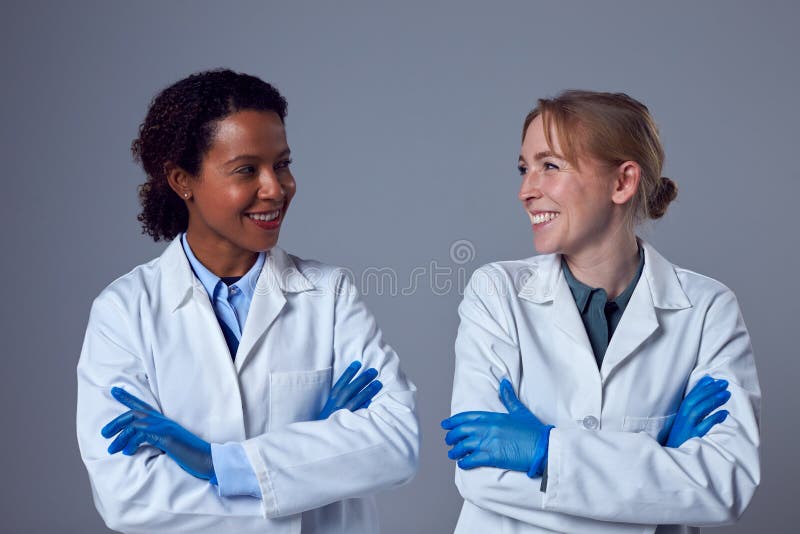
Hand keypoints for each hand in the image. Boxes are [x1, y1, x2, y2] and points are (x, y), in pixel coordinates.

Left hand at [101, 387, 216, 483]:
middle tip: (103, 433)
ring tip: (112, 449)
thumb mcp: (169, 444)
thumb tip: (140, 444)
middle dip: (116, 422)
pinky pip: (141, 435)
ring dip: (120, 438)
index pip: (142, 405)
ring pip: (134, 425)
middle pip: (134, 413)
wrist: (205, 458)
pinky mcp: (165, 436)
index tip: (114, 390)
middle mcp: (162, 420)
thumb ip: (156, 440)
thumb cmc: (188, 453)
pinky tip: (128, 452)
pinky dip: (131, 443)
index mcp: (163, 421)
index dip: (127, 397)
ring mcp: (164, 427)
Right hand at [318, 360, 382, 419]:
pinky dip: (363, 407)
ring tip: (378, 383)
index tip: (358, 363)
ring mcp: (341, 414)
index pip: (341, 383)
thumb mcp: (330, 408)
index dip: (349, 373)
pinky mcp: (346, 424)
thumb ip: (339, 399)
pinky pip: (357, 414)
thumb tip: (354, 387)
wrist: (321, 438)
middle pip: (350, 389)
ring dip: (367, 391)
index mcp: (331, 400)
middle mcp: (336, 405)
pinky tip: (371, 401)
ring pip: (355, 400)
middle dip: (362, 379)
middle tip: (373, 371)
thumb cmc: (327, 422)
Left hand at [442, 378, 553, 476]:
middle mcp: (488, 429)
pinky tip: (463, 464)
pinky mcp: (492, 457)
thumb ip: (509, 398)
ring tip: (453, 454)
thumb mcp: (520, 411)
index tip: (445, 424)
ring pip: (463, 446)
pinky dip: (464, 463)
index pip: (467, 417)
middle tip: (448, 441)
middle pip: (461, 431)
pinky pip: (471, 460)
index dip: (454, 421)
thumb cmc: (534, 431)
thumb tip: (504, 383)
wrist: (544, 447)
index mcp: (493, 417)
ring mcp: (488, 443)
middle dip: (451, 437)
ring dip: (455, 451)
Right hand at [666, 375, 729, 447]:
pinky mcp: (692, 437)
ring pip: (699, 409)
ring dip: (712, 400)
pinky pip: (704, 426)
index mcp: (680, 414)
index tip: (712, 379)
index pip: (691, 396)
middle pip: (695, 400)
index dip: (701, 387)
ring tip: (726, 394)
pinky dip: (714, 418)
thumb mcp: (683, 425)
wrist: (672, 457)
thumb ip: (692, 413)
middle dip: (709, 390)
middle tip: (723, 383)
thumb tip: (704, 400)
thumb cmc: (680, 440)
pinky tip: (724, 414)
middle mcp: (682, 418)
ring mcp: (686, 427)